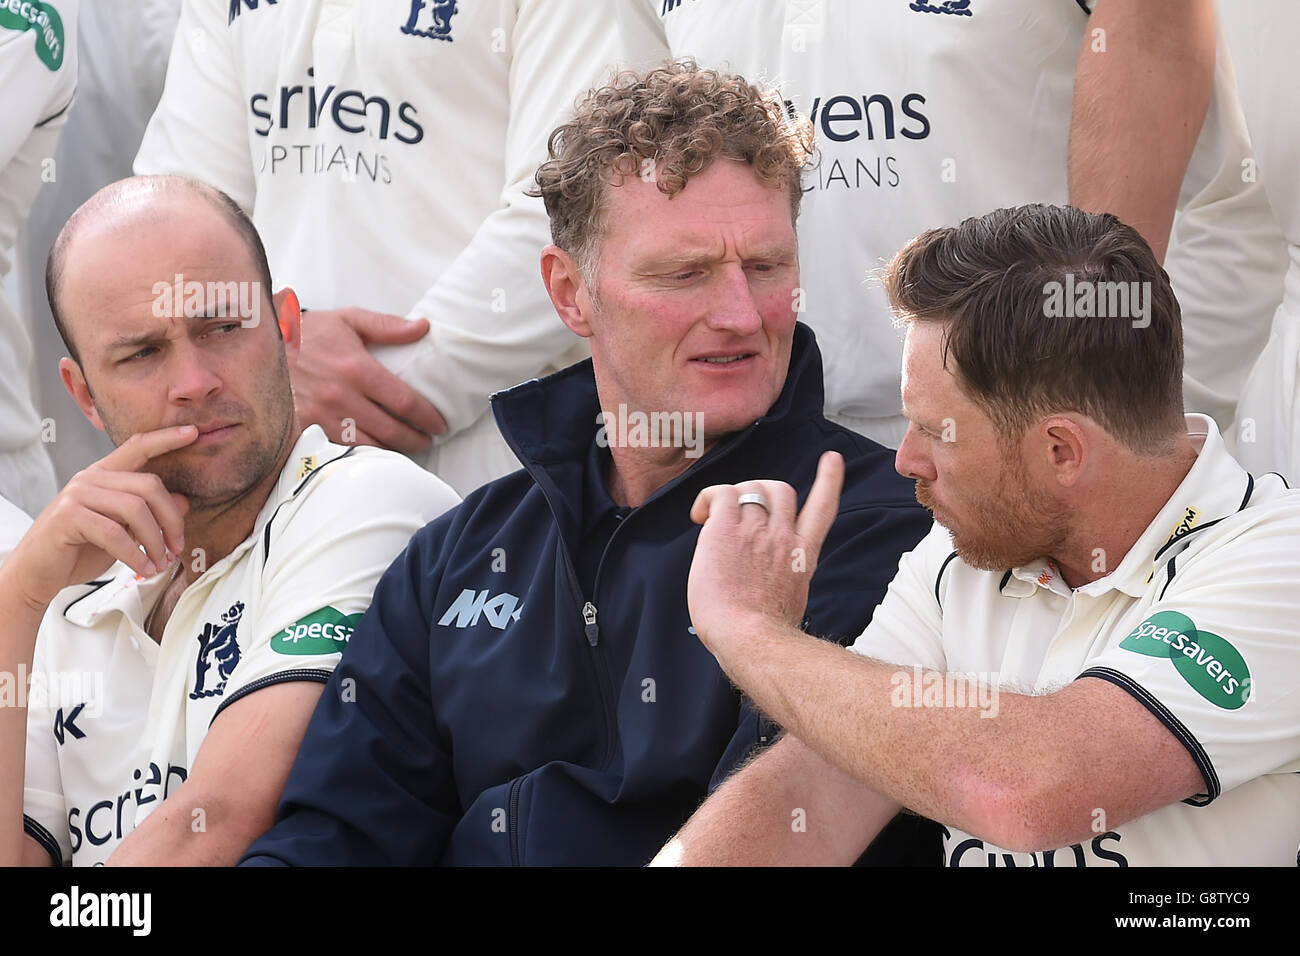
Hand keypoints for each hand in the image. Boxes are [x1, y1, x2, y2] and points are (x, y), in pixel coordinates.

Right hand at [6, 426, 195, 610]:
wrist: (37, 573)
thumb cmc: (81, 549)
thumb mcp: (123, 529)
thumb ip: (149, 513)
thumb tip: (185, 501)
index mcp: (104, 473)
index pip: (138, 446)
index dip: (166, 438)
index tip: (193, 432)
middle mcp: (90, 477)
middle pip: (149, 485)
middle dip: (172, 520)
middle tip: (177, 548)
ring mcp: (78, 494)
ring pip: (136, 509)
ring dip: (155, 541)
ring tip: (161, 563)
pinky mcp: (69, 516)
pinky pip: (115, 533)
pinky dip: (135, 554)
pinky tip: (144, 568)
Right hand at [292, 307, 448, 452]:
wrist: (262, 346)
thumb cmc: (309, 332)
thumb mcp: (348, 319)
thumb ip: (388, 325)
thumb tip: (423, 327)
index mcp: (356, 368)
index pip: (404, 402)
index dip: (428, 417)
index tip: (440, 424)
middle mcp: (340, 396)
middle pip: (391, 430)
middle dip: (416, 439)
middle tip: (429, 440)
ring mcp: (321, 416)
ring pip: (368, 446)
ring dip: (393, 451)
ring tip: (408, 447)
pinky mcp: (305, 428)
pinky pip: (341, 449)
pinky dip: (363, 454)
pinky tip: (376, 451)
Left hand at [686, 451, 843, 658]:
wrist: (751, 638)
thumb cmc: (763, 635)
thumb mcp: (789, 601)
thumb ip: (782, 579)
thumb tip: (766, 581)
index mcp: (801, 555)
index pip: (823, 508)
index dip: (829, 480)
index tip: (832, 460)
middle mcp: (784, 537)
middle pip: (781, 489)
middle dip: (760, 492)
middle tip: (739, 512)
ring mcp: (757, 530)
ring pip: (751, 487)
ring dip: (733, 497)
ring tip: (714, 518)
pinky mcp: (726, 529)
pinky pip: (719, 492)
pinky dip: (707, 499)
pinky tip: (699, 517)